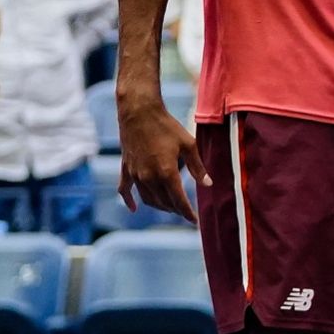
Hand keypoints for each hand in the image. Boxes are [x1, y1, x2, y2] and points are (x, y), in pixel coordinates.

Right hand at [117, 87, 209, 222]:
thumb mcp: (188, 144)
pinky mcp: (126, 168)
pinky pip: (125, 190)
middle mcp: (149, 177)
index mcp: (166, 172)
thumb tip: (208, 184)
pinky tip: (134, 209)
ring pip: (147, 199)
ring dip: (160, 206)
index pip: (179, 200)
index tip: (195, 221)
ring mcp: (135, 174)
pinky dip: (129, 201)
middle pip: (164, 202)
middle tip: (186, 212)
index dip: (188, 212)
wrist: (139, 112)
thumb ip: (197, 166)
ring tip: (171, 208)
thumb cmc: (167, 126)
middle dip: (176, 210)